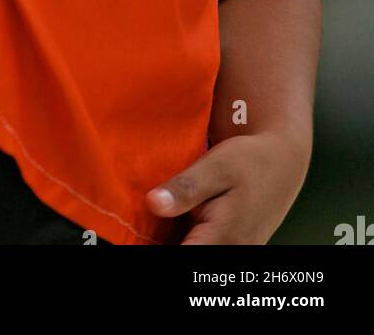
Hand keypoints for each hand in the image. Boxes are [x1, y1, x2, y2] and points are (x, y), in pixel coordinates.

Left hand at [145, 130, 311, 243]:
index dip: (155, 248)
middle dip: (162, 244)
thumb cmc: (248, 161)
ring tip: (157, 226)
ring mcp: (233, 254)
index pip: (181, 258)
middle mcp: (229, 254)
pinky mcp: (232, 249)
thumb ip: (185, 189)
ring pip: (193, 254)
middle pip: (186, 257)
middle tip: (143, 229)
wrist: (283, 162)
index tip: (136, 239)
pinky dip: (187, 240)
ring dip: (174, 241)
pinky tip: (173, 225)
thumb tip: (153, 204)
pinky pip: (202, 249)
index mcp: (222, 239)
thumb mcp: (215, 166)